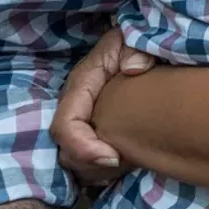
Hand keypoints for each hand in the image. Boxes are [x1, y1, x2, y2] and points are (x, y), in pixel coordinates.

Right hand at [50, 28, 154, 185]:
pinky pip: (88, 161)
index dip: (83, 147)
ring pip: (75, 160)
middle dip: (92, 165)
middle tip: (126, 164)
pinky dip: (103, 170)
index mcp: (82, 84)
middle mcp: (77, 107)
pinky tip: (129, 163)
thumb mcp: (137, 38)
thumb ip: (137, 50)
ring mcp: (84, 120)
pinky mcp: (95, 129)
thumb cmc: (138, 40)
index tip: (114, 158)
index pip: (65, 125)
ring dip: (97, 170)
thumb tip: (133, 69)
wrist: (143, 43)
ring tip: (129, 164)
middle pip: (67, 150)